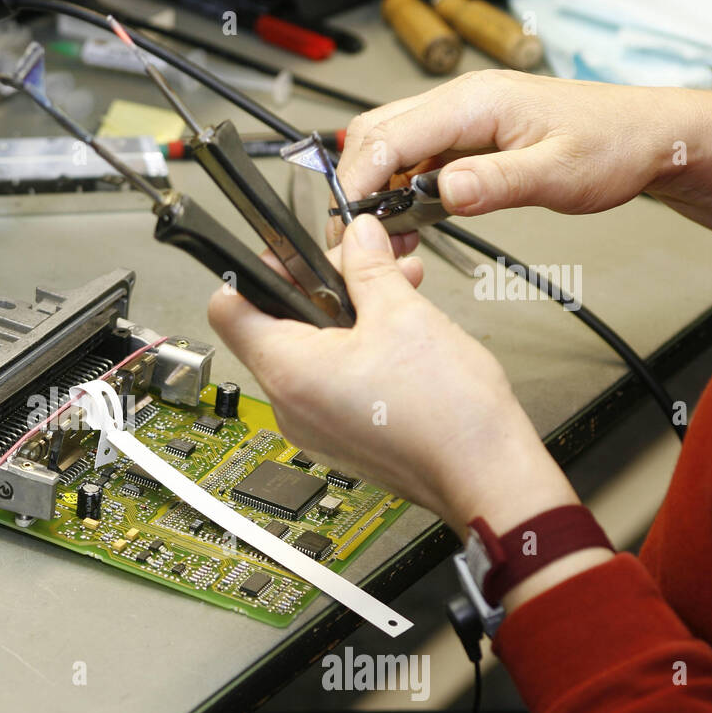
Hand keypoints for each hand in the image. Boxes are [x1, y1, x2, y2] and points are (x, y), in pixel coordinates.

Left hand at [210, 214, 578, 538]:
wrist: (483, 475)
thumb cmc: (446, 413)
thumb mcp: (403, 314)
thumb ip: (369, 267)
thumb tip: (357, 238)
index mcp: (288, 371)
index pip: (227, 309)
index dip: (255, 272)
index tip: (289, 257)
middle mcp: (288, 406)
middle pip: (272, 328)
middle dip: (317, 289)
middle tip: (359, 270)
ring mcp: (311, 426)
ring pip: (306, 354)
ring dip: (343, 318)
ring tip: (392, 298)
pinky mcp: (337, 437)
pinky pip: (327, 383)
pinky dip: (353, 352)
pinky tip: (395, 336)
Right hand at [328, 70, 711, 243]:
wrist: (645, 138)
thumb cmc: (612, 145)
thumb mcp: (559, 172)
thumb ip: (497, 182)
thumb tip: (443, 191)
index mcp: (475, 102)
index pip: (389, 136)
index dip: (359, 181)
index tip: (348, 223)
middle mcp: (461, 104)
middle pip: (375, 136)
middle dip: (357, 188)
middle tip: (355, 238)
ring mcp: (459, 121)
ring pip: (389, 150)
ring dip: (377, 195)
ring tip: (387, 241)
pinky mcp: (464, 141)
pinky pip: (413, 163)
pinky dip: (399, 197)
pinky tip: (410, 227)